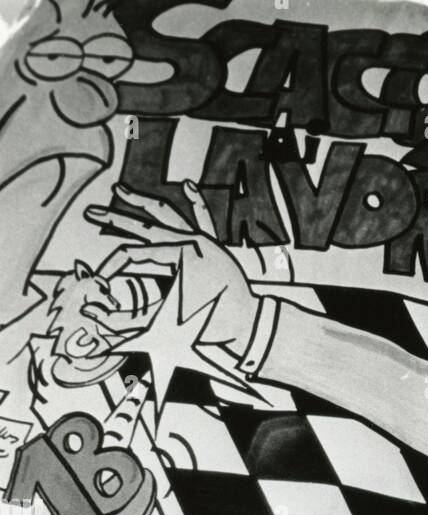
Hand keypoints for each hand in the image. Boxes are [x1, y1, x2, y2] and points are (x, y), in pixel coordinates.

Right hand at [83, 181, 258, 354]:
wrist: (248, 327)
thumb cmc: (211, 327)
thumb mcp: (168, 324)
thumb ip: (131, 319)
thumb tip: (100, 316)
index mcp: (180, 256)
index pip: (135, 256)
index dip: (113, 266)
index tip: (99, 280)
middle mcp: (191, 241)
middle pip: (144, 228)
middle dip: (114, 220)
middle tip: (89, 212)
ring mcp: (203, 241)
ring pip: (167, 214)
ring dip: (142, 202)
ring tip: (120, 189)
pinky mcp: (213, 246)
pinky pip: (204, 219)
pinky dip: (195, 201)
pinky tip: (186, 185)